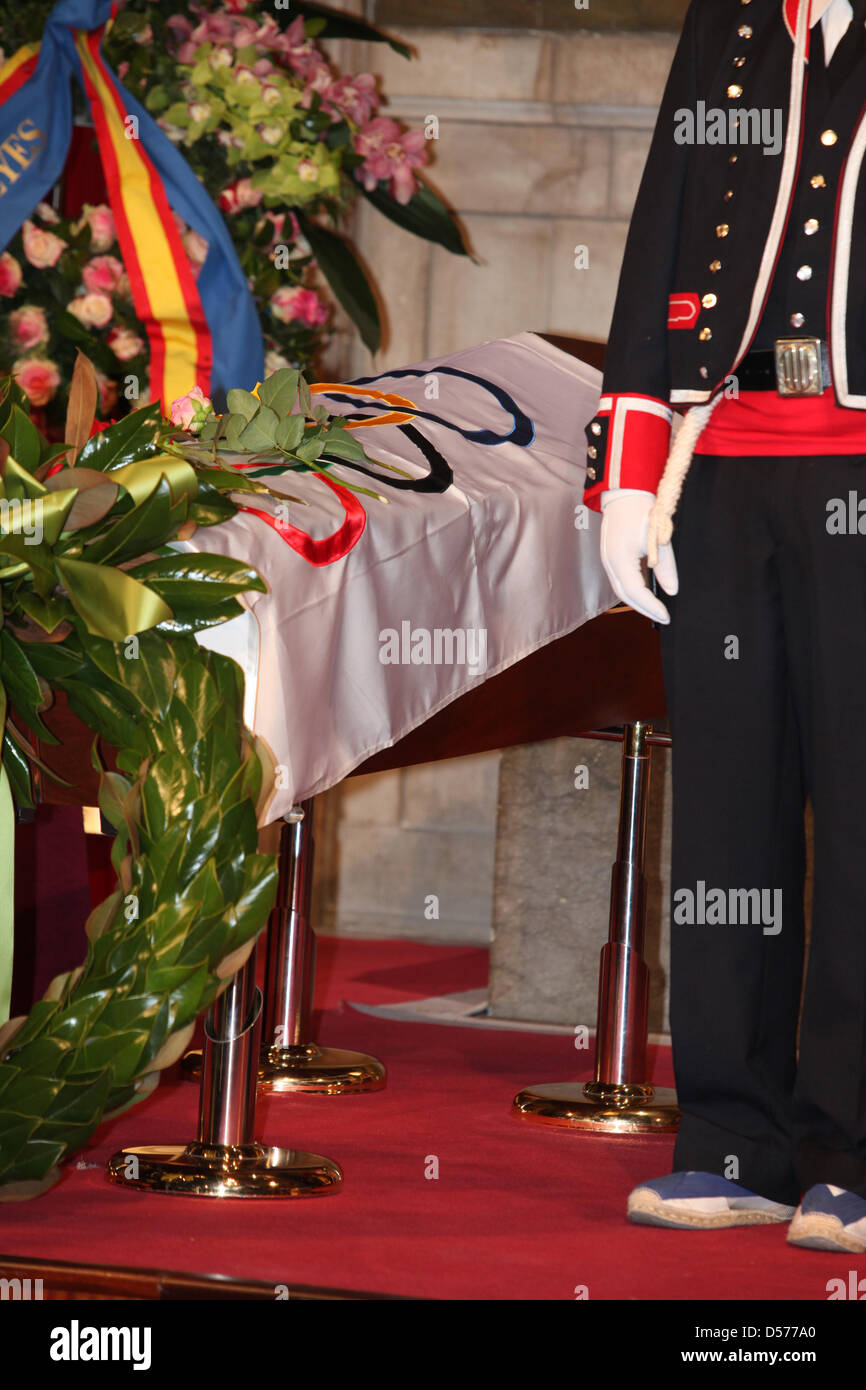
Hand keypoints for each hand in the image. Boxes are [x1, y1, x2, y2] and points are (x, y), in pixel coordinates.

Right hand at [599, 488, 677, 623]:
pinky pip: (619, 580)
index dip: (651, 607)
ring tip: (655, 609)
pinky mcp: (610, 556)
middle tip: (662, 617)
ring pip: (620, 590)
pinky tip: (645, 593)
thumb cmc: (641, 511)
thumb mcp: (659, 540)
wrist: (625, 493)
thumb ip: (665, 567)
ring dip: (637, 601)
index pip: (636, 592)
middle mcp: (609, 563)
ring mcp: (607, 560)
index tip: (666, 616)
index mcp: (620, 560)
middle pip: (625, 595)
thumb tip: (671, 590)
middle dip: (644, 609)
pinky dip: (632, 590)